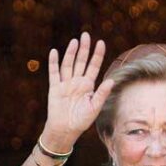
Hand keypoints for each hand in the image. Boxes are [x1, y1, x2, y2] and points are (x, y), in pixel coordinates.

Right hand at [40, 33, 116, 151]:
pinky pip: (54, 73)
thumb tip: (111, 80)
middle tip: (86, 35)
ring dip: (71, 52)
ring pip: (68, 64)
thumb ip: (102, 94)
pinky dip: (54, 62)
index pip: (94, 66)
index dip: (97, 55)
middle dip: (84, 48)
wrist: (65, 130)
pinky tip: (54, 52)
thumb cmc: (81, 121)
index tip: (101, 42)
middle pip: (81, 61)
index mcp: (88, 86)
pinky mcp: (55, 88)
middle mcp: (77, 82)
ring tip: (75, 41)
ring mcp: (66, 84)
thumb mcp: (94, 108)